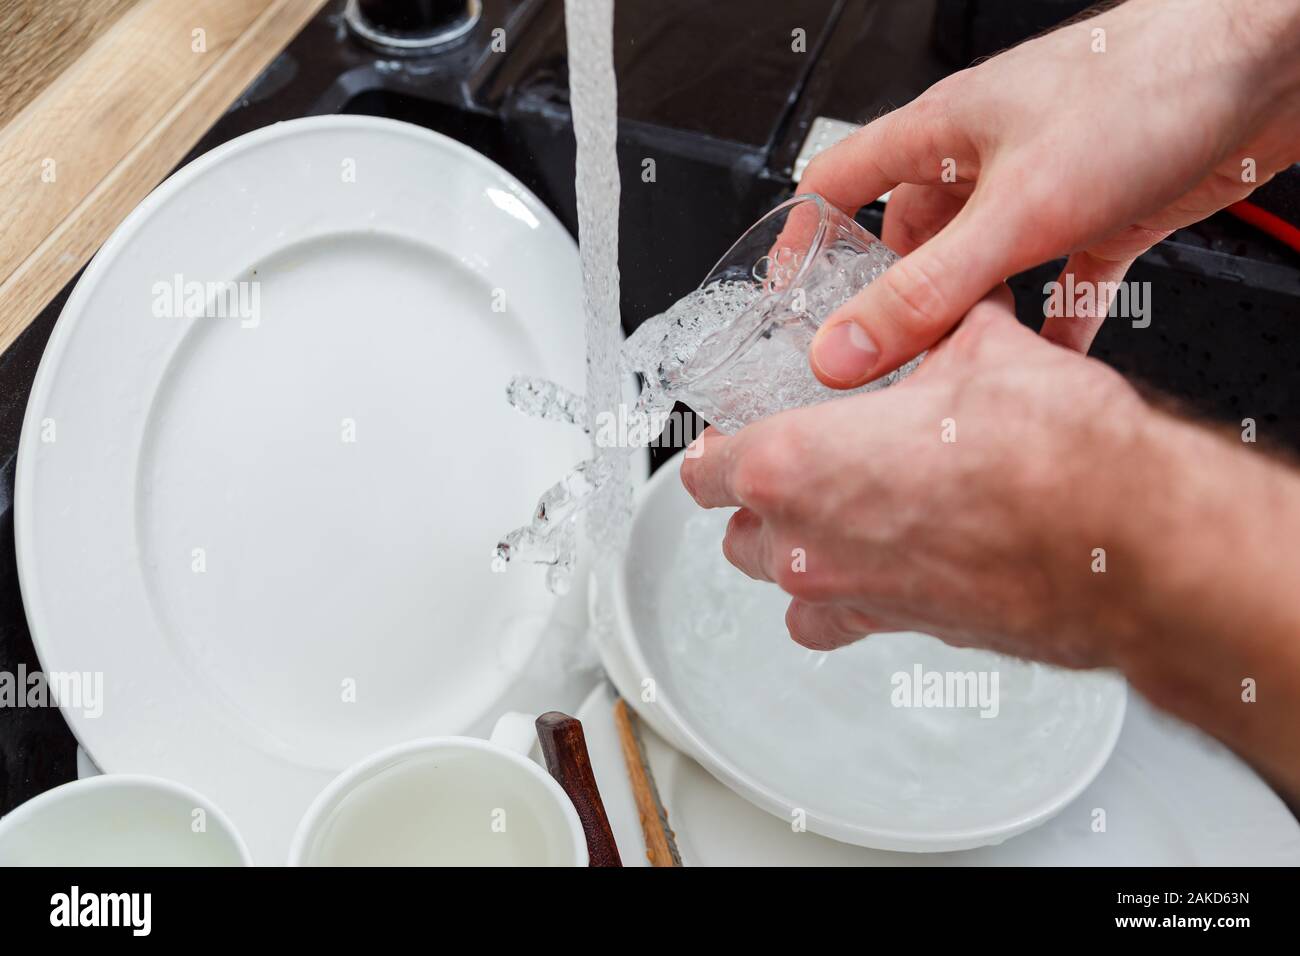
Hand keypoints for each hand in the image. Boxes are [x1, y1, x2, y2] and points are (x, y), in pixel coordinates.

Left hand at [681, 292, 1299, 794]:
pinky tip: (877, 566)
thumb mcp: (981, 349)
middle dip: (757, 499)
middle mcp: (806, 543)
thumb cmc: (1048, 452)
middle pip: (737, 529)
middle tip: (798, 467)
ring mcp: (848, 596)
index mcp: (794, 464)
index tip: (730, 438)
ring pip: (779, 582)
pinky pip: (836, 623)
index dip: (714, 449)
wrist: (1121, 539)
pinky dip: (841, 600)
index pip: (704, 467)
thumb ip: (940, 334)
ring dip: (791, 551)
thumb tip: (954, 314)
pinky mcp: (898, 629)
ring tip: (834, 516)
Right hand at [799, 0, 1299, 382]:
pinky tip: (1047, 360)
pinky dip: (1049, 323)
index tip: (786, 294)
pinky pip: (1057, 281)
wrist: (1270, 67)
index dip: (803, 235)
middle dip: (896, 302)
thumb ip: (924, 291)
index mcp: (939, 134)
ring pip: (982, 267)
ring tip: (953, 375)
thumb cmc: (1145, 89)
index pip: (839, 181)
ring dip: (969, 320)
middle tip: (883, 364)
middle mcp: (984, 159)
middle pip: (910, 240)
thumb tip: (842, 348)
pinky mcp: (1101, 214)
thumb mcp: (1014, 210)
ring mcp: (1043, 188)